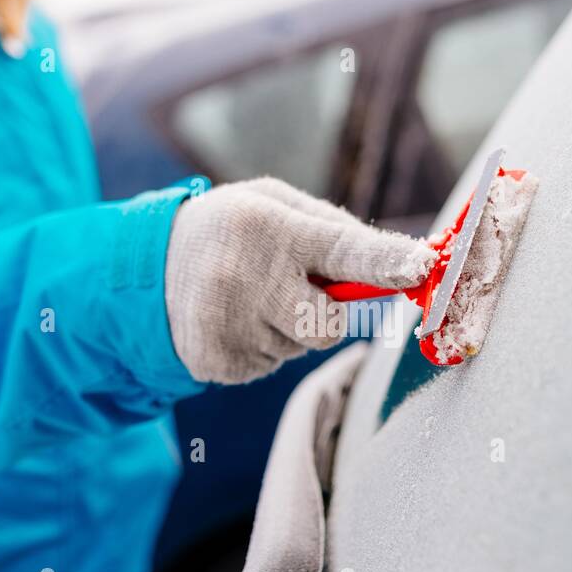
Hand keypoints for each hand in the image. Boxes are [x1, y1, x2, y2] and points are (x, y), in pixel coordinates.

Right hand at [164, 178, 436, 383]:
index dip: (388, 261)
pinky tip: (235, 321)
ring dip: (288, 327)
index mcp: (268, 227)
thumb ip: (335, 232)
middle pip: (328, 325)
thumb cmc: (235, 230)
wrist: (148, 265)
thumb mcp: (276, 205)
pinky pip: (271, 366)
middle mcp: (246, 278)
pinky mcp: (215, 362)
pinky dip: (262, 347)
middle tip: (290, 284)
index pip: (342, 249)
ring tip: (251, 298)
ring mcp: (227, 326)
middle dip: (323, 311)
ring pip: (299, 348)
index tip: (424, 265)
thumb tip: (404, 264)